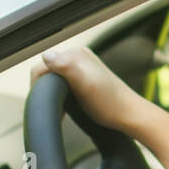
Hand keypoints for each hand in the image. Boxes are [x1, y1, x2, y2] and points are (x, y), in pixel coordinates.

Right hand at [30, 45, 148, 133]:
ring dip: (53, 92)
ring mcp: (83, 66)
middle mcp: (78, 56)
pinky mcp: (87, 76)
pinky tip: (69, 105)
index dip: (39, 85)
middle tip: (56, 107)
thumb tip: (46, 55)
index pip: (42, 65)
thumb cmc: (109, 104)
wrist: (129, 114)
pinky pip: (65, 81)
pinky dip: (62, 93)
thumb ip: (66, 66)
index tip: (45, 102)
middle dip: (46, 89)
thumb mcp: (84, 85)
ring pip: (56, 76)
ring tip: (63, 108)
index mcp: (75, 55)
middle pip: (48, 70)